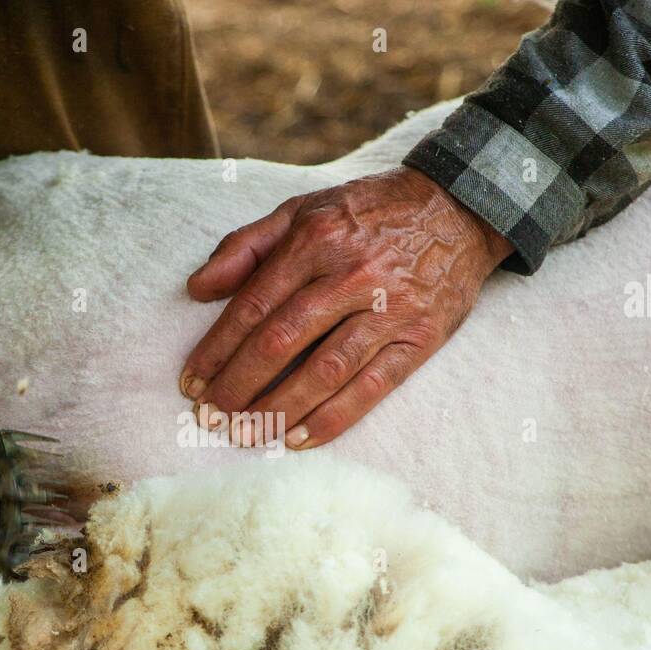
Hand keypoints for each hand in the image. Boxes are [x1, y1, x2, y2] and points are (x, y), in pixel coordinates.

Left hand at [182, 166, 511, 447]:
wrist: (459, 209)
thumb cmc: (369, 213)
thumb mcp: (304, 210)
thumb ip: (247, 246)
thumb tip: (197, 287)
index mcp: (316, 239)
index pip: (253, 305)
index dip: (217, 350)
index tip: (191, 383)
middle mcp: (352, 275)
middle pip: (282, 341)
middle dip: (239, 386)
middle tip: (210, 417)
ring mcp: (390, 310)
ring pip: (324, 370)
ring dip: (279, 409)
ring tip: (246, 435)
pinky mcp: (421, 339)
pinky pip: (372, 387)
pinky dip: (333, 418)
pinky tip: (298, 439)